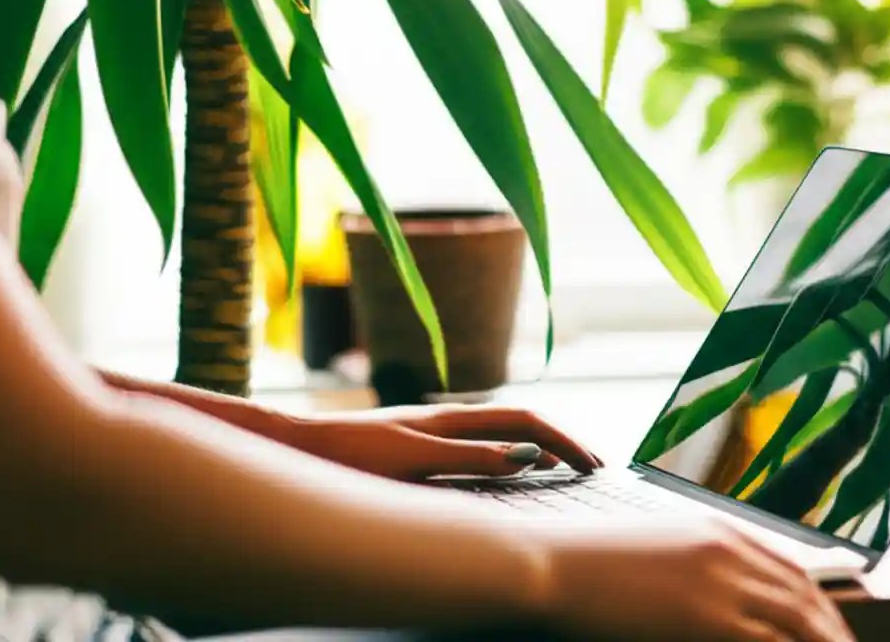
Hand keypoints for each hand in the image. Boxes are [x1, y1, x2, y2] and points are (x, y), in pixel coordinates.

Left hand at [281, 403, 603, 481]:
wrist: (296, 446)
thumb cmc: (349, 454)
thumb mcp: (414, 461)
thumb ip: (469, 458)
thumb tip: (527, 456)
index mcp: (451, 419)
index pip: (523, 421)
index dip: (563, 440)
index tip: (592, 464)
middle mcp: (447, 421)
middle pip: (518, 424)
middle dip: (559, 441)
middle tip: (592, 466)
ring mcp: (433, 432)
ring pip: (500, 434)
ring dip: (537, 448)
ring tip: (564, 467)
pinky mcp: (417, 448)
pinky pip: (479, 447)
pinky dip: (507, 456)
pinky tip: (509, 471)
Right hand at [536, 515, 853, 641]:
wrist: (547, 566)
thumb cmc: (582, 566)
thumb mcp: (649, 550)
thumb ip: (692, 568)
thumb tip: (706, 599)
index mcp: (718, 532)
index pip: (791, 572)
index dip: (818, 607)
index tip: (829, 632)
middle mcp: (731, 552)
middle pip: (806, 600)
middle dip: (831, 632)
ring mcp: (724, 584)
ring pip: (800, 626)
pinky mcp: (711, 619)